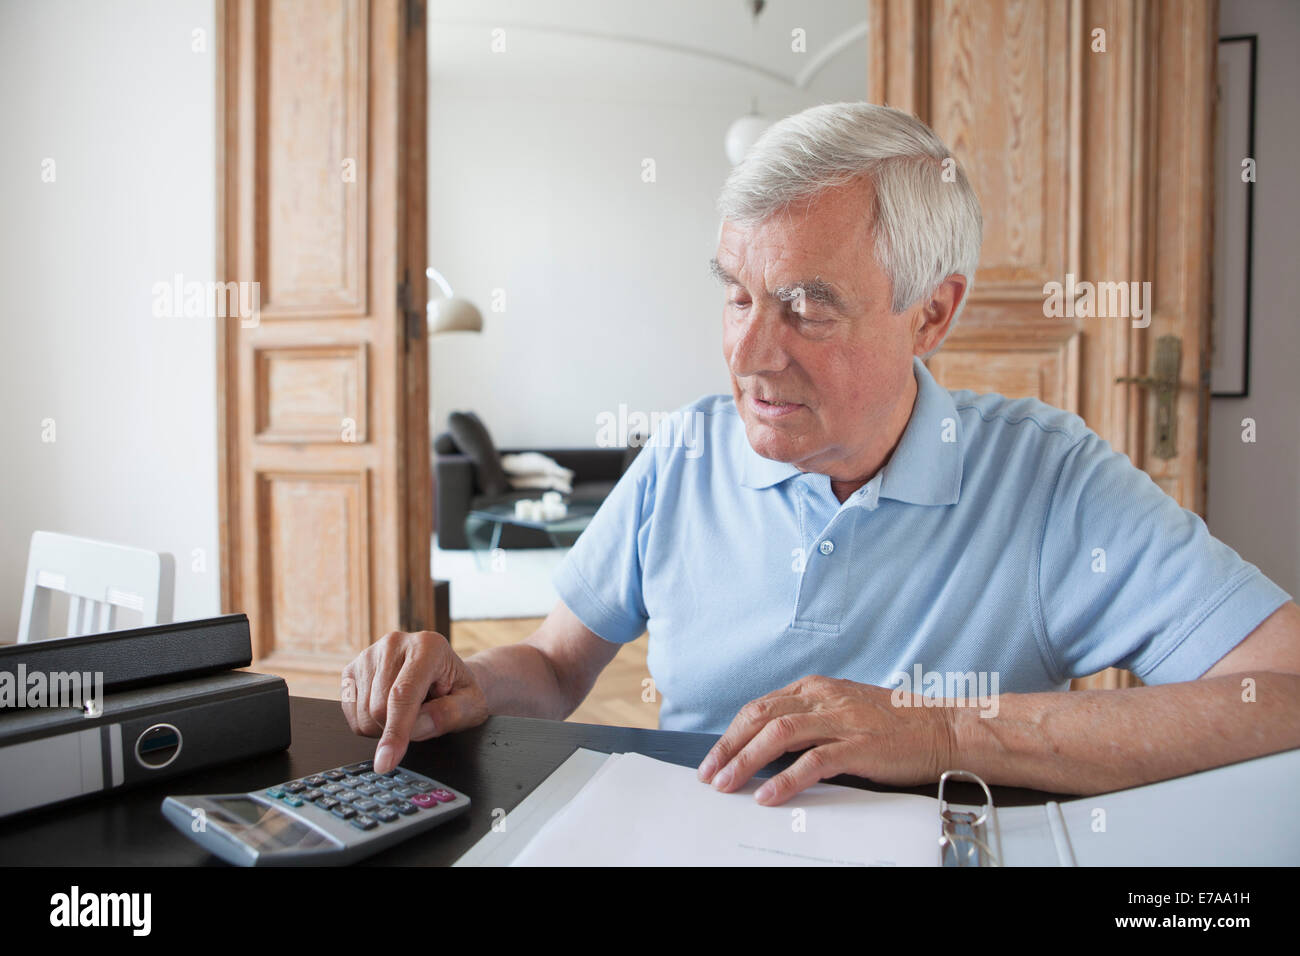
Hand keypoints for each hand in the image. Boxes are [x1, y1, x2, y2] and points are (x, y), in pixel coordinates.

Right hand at [340, 630, 488, 773]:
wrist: (447, 676)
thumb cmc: (460, 691)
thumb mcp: (472, 705)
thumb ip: (449, 715)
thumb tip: (415, 728)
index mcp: (428, 646)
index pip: (403, 695)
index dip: (395, 731)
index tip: (386, 762)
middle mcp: (394, 643)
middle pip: (378, 708)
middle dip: (397, 729)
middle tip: (422, 718)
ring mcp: (369, 654)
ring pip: (362, 713)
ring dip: (383, 727)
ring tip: (408, 708)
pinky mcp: (352, 668)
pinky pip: (350, 712)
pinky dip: (369, 723)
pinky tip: (389, 708)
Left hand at [696, 675, 956, 804]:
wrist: (946, 728)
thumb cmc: (897, 724)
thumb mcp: (845, 710)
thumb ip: (811, 720)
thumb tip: (770, 745)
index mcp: (817, 688)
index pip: (760, 707)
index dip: (732, 733)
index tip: (714, 757)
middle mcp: (824, 698)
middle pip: (760, 717)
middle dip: (728, 746)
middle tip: (709, 774)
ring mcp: (841, 720)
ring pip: (777, 736)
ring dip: (746, 761)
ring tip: (727, 785)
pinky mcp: (858, 746)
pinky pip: (812, 762)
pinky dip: (785, 781)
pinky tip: (768, 796)